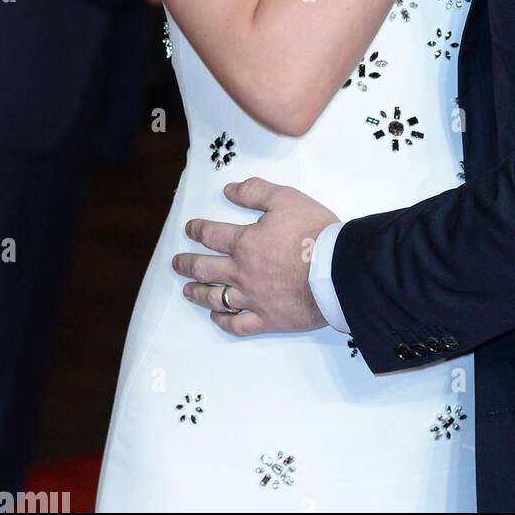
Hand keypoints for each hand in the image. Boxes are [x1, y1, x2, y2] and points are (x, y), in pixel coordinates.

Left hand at [172, 177, 338, 333]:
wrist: (337, 271)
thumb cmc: (314, 232)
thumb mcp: (286, 199)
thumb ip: (256, 192)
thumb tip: (229, 190)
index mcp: (245, 243)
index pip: (212, 235)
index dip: (197, 229)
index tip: (190, 229)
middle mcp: (242, 272)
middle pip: (206, 268)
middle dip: (188, 264)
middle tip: (177, 263)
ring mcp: (253, 298)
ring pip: (216, 297)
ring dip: (198, 292)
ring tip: (188, 290)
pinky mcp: (268, 319)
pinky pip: (238, 324)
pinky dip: (224, 321)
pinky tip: (217, 317)